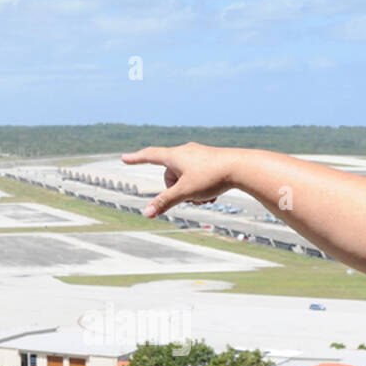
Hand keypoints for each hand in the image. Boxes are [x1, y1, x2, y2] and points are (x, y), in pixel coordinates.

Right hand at [121, 142, 235, 217]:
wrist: (241, 167)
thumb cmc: (211, 177)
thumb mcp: (185, 192)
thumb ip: (164, 202)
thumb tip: (146, 214)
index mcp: (174, 155)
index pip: (150, 156)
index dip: (136, 159)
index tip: (124, 158)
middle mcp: (184, 152)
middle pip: (170, 176)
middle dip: (176, 190)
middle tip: (191, 196)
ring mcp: (198, 155)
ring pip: (184, 179)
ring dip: (190, 192)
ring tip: (205, 197)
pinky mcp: (209, 160)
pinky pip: (197, 177)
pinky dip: (200, 188)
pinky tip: (213, 195)